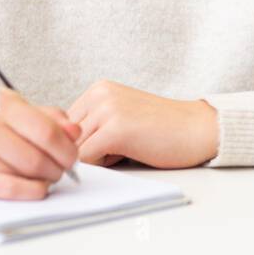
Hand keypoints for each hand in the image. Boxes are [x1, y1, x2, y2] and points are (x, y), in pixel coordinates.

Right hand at [0, 88, 81, 199]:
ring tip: (45, 177)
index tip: (73, 157)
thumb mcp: (11, 109)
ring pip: (23, 173)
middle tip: (61, 170)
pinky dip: (30, 192)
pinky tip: (36, 189)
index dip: (67, 149)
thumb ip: (47, 118)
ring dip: (44, 180)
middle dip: (58, 168)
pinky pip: (6, 188)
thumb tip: (75, 132)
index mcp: (0, 102)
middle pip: (37, 155)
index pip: (47, 130)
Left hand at [66, 80, 218, 168]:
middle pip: (64, 138)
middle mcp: (99, 93)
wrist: (198, 129)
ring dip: (95, 159)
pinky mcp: (116, 129)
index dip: (79, 143)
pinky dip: (103, 165)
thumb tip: (55, 150)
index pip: (62, 126)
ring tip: (126, 147)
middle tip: (119, 148)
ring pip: (73, 150)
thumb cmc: (162, 130)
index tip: (107, 145)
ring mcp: (106, 109)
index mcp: (98, 89)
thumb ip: (90, 127)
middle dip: (84, 152)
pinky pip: (86, 159)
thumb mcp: (119, 118)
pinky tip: (129, 151)